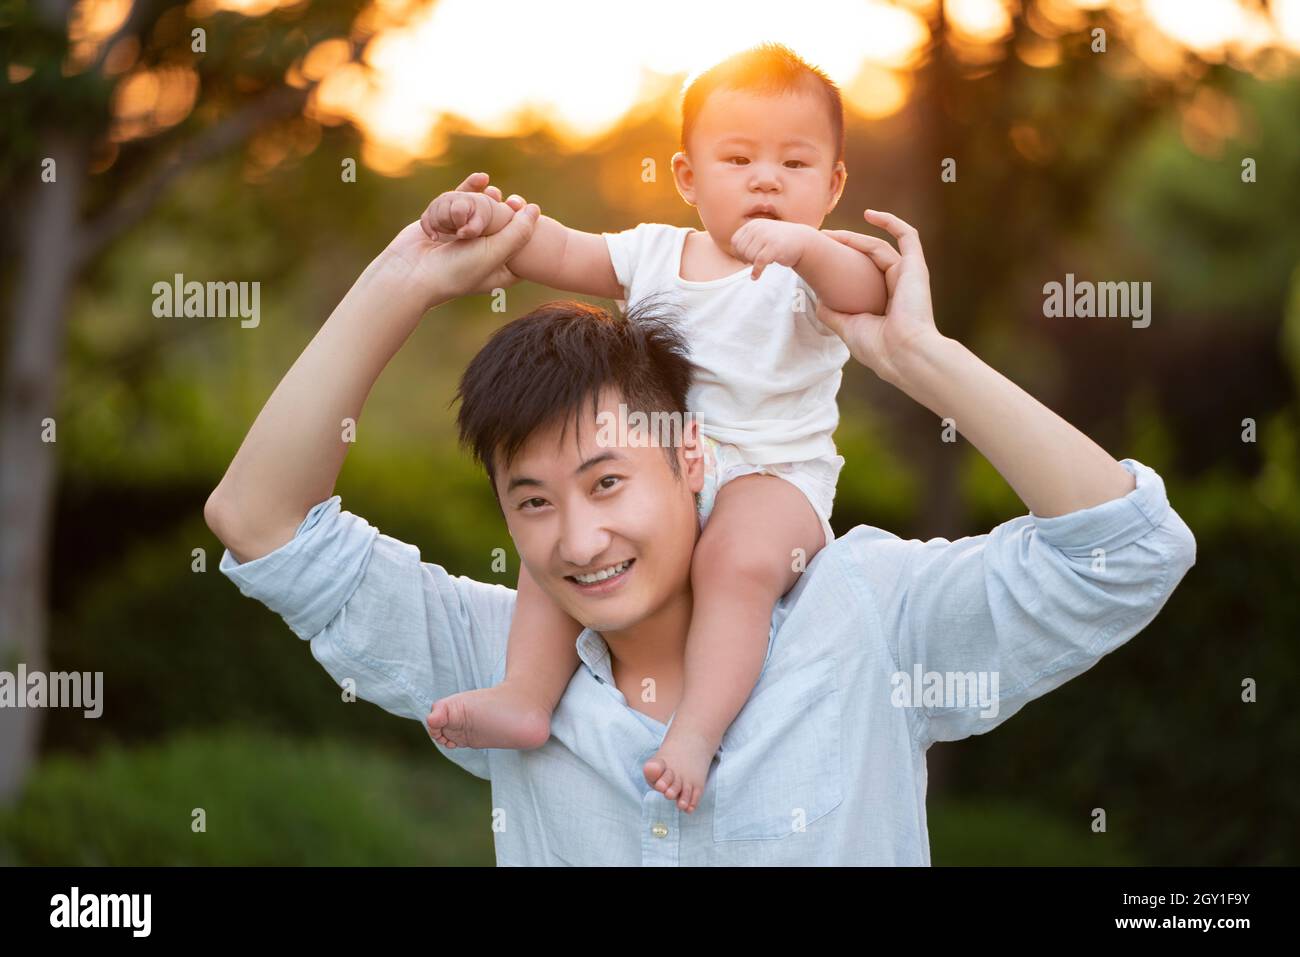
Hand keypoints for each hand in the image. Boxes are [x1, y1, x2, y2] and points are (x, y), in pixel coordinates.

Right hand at [381, 172, 538, 307]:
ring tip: (484, 195)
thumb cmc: (456, 270)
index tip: (522, 205)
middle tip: (505, 197)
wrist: (410, 274)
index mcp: (502, 268)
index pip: (523, 243)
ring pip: (479, 210)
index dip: (527, 222)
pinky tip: (480, 179)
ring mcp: (463, 238)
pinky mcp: (445, 225)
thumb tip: (535, 209)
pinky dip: (463, 195)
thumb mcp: (496, 252)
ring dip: (479, 202)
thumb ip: (519, 232)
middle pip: (502, 223)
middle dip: (502, 207)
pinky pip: (458, 203)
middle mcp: (484, 253)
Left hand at [730, 219, 813, 279]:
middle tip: (759, 259)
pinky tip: (756, 277)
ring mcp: (766, 237)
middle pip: (741, 250)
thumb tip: (736, 255)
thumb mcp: (761, 236)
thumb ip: (748, 242)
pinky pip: (758, 263)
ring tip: (766, 260)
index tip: (746, 258)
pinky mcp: (774, 247)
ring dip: (755, 263)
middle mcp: (758, 228)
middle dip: (747, 259)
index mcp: (753, 224)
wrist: (802, 241)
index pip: (735, 241)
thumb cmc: (779, 241)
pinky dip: (756, 272)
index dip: (738, 253)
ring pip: (749, 257)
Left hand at [815, 210, 939, 382]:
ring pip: (879, 247)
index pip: (862, 275)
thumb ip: (834, 313)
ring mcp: (908, 275)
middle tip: (819, 241)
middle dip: (843, 248)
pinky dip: (891, 222)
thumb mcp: (848, 328)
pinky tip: (870, 214)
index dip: (842, 264)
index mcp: (883, 302)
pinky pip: (907, 236)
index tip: (819, 258)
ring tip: (829, 234)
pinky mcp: (916, 267)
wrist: (903, 354)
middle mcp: (897, 286)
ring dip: (854, 237)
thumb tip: (818, 301)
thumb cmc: (879, 348)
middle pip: (867, 259)